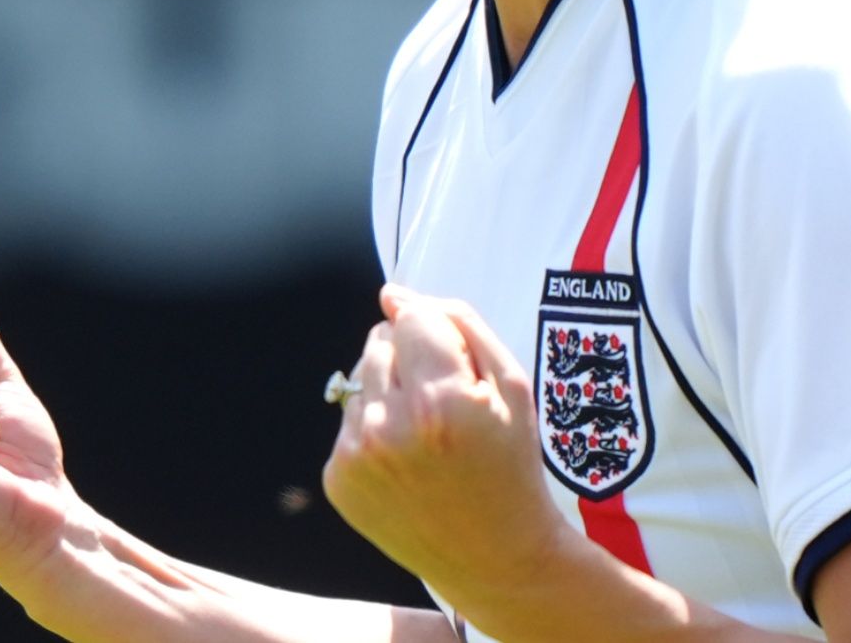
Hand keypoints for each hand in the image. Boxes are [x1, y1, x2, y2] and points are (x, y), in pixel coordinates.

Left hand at [321, 287, 569, 600]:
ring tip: (425, 435)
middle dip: (409, 358)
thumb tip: (394, 294)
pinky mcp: (338, 481)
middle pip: (379, 342)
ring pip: (359, 380)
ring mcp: (357, 458)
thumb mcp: (511, 385)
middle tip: (444, 404)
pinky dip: (373, 429)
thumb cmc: (510, 464)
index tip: (453, 359)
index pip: (411, 318)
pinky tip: (405, 461)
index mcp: (440, 403)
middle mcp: (390, 430)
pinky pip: (348, 422)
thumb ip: (459, 324)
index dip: (435, 330)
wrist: (494, 556)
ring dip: (388, 393)